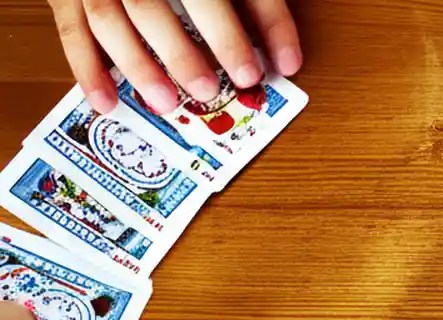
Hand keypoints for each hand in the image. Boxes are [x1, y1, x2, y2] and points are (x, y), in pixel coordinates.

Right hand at [47, 0, 300, 114]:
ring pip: (110, 17)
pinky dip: (87, 68)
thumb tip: (287, 61)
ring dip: (139, 64)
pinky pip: (72, 28)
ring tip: (168, 103)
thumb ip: (258, 5)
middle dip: (184, 49)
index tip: (270, 68)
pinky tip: (107, 103)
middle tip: (210, 90)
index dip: (258, 23)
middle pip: (154, 2)